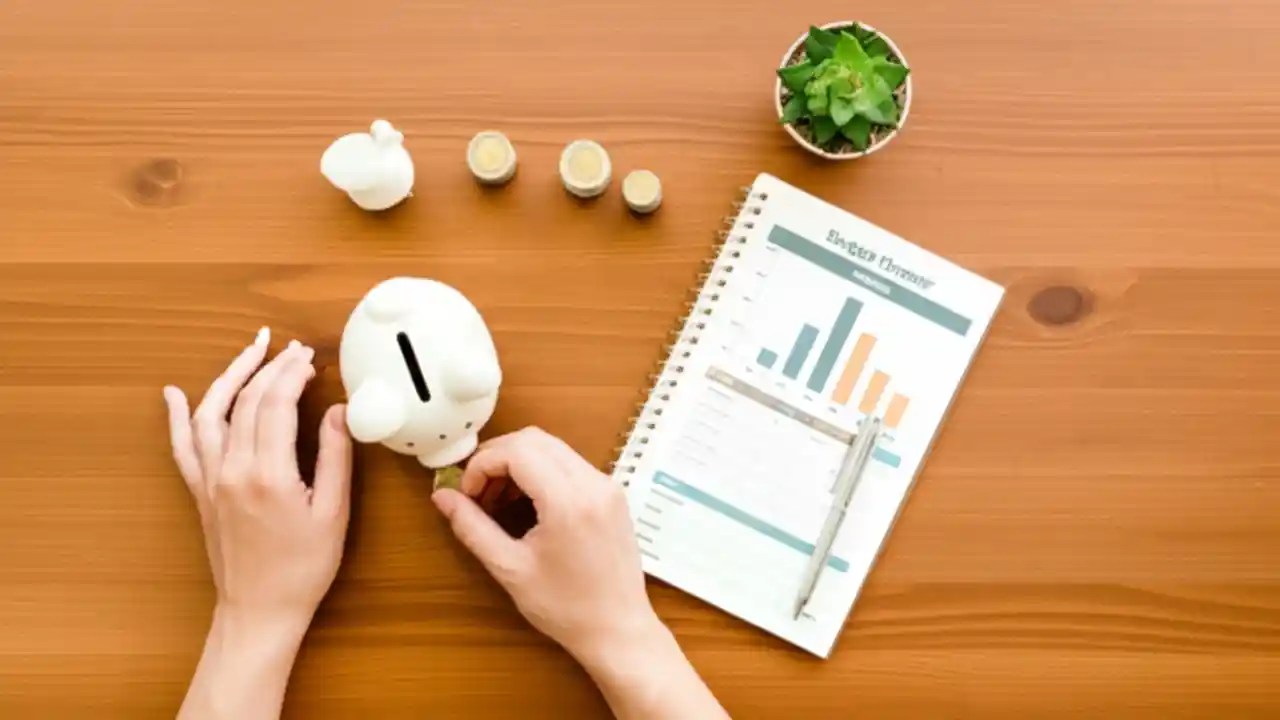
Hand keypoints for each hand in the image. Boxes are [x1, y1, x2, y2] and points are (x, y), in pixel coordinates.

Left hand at [164, 328, 353, 719]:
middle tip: (293, 350)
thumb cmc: (303, 568)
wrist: (259, 610)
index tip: (309, 358)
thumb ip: (334, 456)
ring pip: (210, 412)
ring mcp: (211, 479)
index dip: (292, 374)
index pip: (275, 404)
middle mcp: (232, 470)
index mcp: (268, 474)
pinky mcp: (200, 491)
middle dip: (269, 368)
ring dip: (229, 376)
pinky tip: (173, 393)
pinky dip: (176, 416)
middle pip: (245, 401)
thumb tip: (337, 411)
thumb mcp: (334, 512)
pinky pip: (182, 445)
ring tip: (249, 351)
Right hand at [432, 428, 728, 719]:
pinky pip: (570, 464)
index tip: (467, 494)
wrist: (618, 629)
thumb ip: (472, 528)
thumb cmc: (566, 608)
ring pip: (553, 447)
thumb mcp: (510, 569)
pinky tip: (527, 503)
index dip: (482, 464)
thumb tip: (443, 497)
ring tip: (497, 499)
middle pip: (534, 439)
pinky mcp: (613, 494)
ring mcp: (607, 486)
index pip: (517, 451)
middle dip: (497, 457)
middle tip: (477, 492)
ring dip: (519, 462)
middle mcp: (593, 484)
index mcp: (569, 502)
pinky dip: (542, 471)